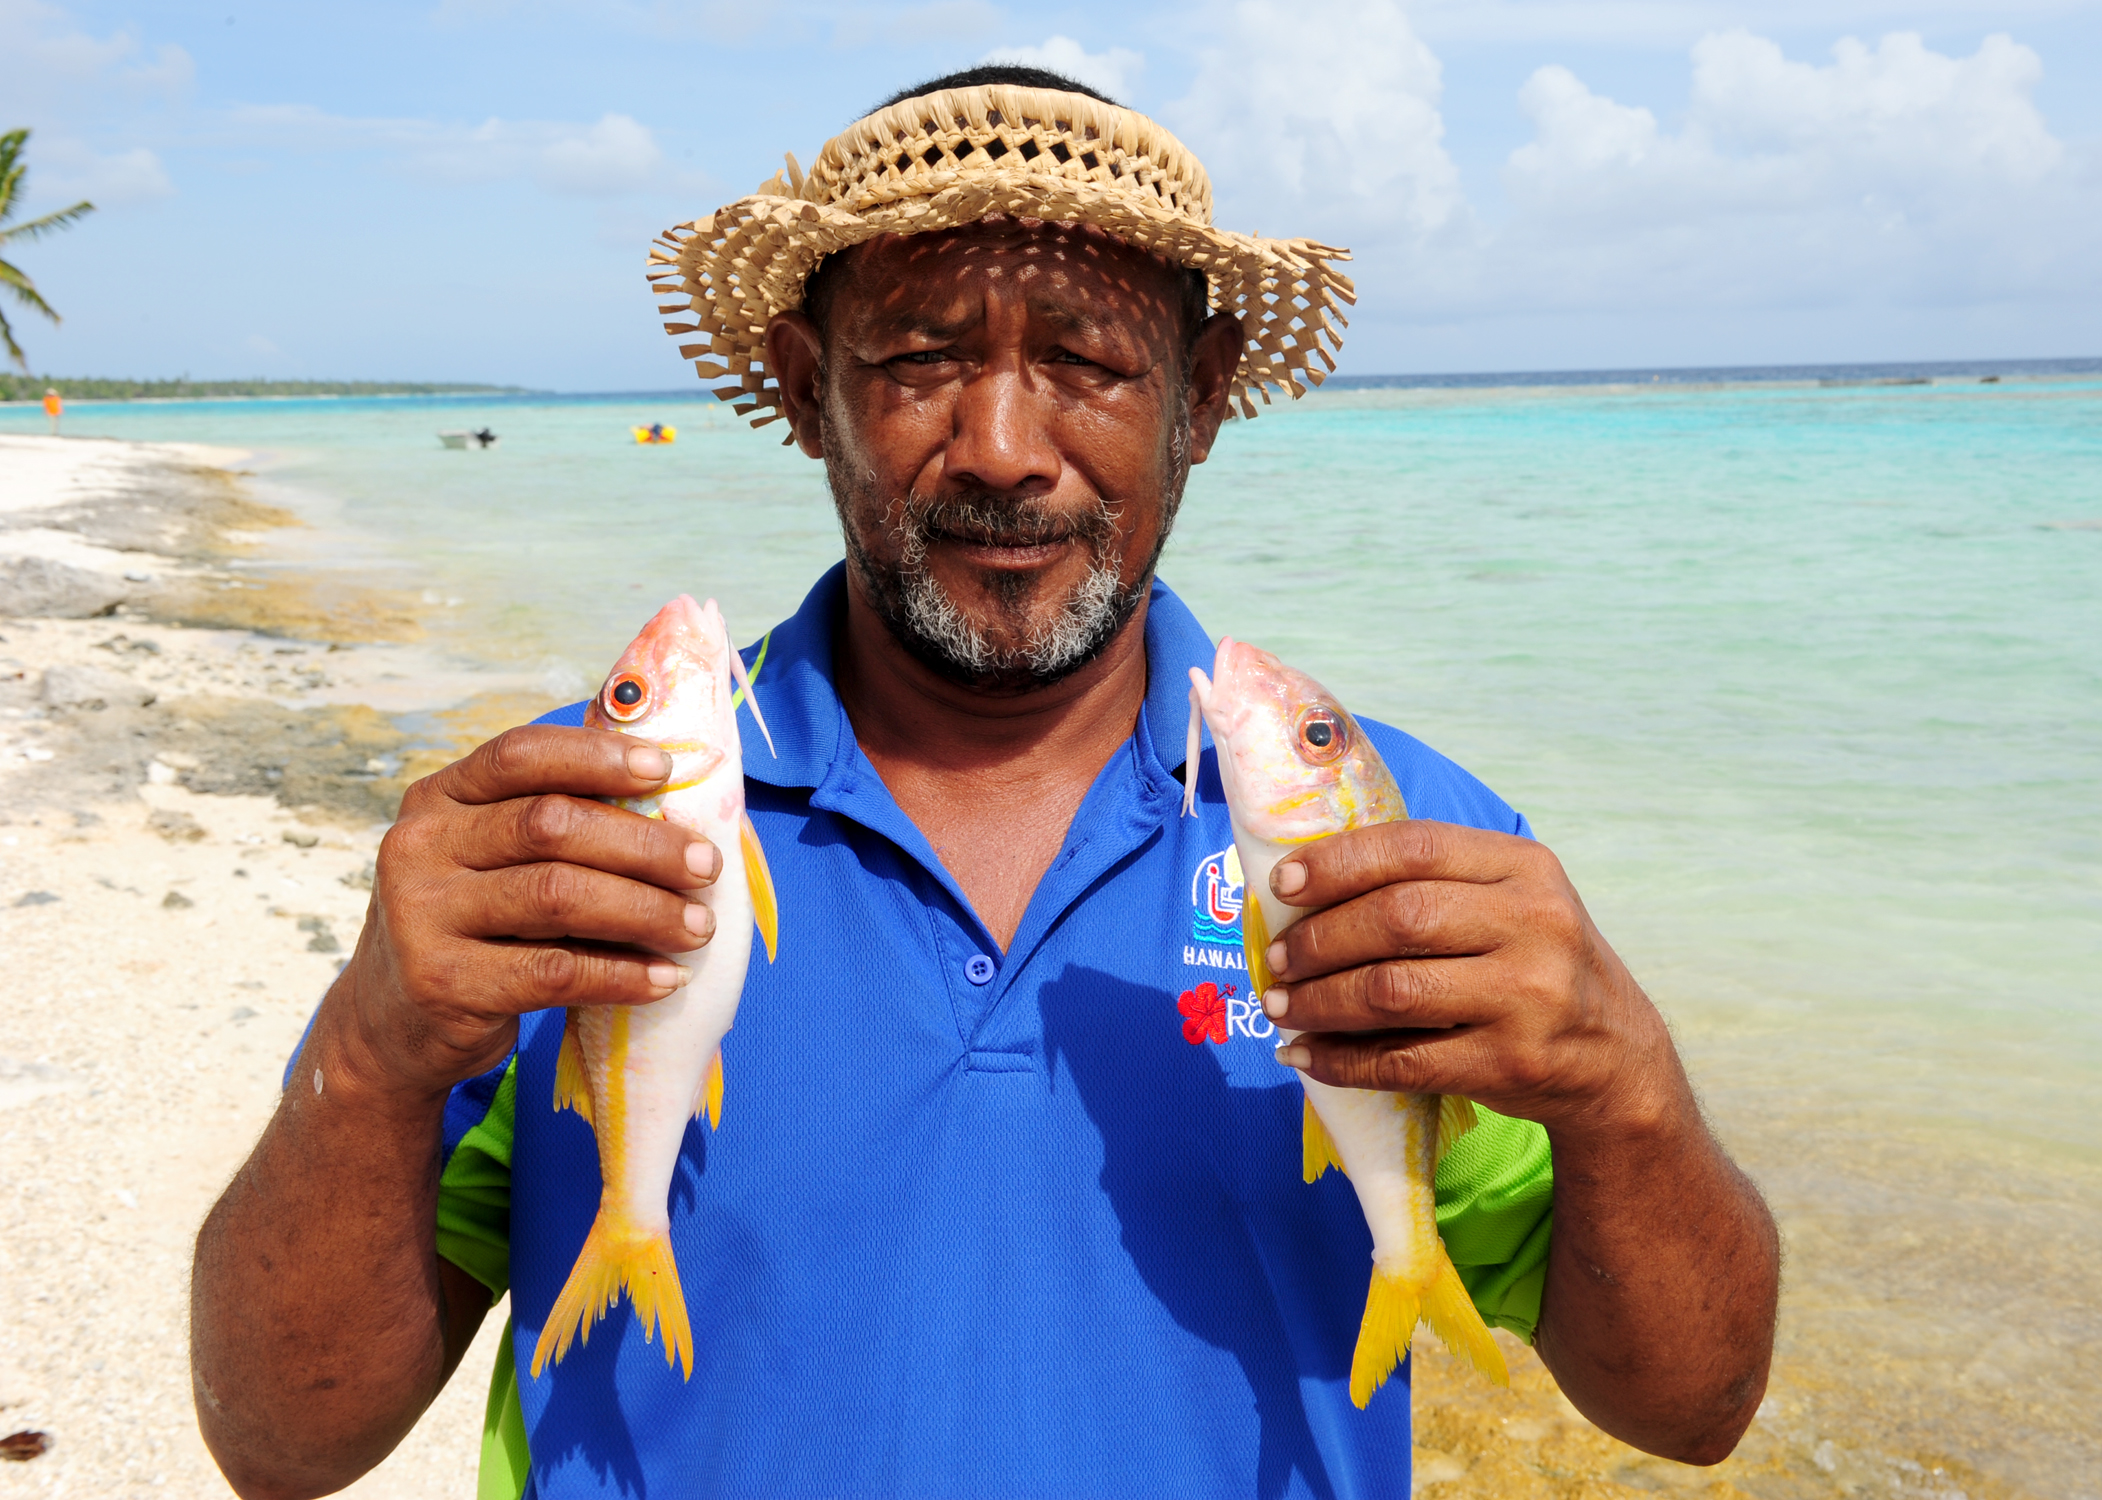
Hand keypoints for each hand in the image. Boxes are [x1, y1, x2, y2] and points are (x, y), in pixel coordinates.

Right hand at [327, 726, 722, 1101]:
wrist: (393, 1024)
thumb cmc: (473, 927)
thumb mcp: (489, 861)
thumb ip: (552, 825)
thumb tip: (669, 798)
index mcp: (438, 798)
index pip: (521, 755)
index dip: (597, 757)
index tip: (665, 769)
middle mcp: (419, 846)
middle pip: (551, 825)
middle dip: (644, 843)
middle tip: (706, 866)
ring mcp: (422, 916)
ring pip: (558, 896)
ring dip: (645, 910)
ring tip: (698, 926)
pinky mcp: (441, 984)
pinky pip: (553, 972)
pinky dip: (622, 974)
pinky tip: (665, 978)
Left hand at [1260, 820, 1680, 1134]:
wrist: (1614, 1057)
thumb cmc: (1534, 964)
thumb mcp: (1510, 901)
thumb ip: (1432, 883)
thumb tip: (1305, 886)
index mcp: (1523, 866)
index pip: (1414, 847)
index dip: (1337, 863)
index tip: (1283, 884)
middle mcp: (1533, 923)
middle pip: (1397, 919)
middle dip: (1318, 939)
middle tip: (1276, 959)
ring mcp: (1527, 995)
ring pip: (1392, 990)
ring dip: (1319, 1002)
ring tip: (1281, 1006)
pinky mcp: (1512, 1061)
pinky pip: (1403, 1060)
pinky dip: (1342, 1060)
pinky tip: (1307, 1056)